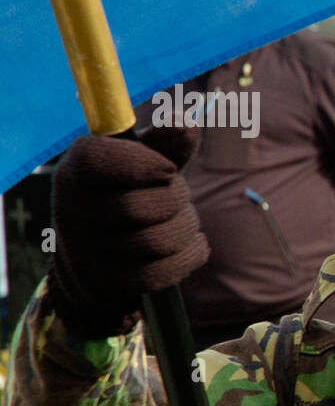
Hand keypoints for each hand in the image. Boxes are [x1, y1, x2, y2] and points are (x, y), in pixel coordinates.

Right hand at [48, 127, 209, 336]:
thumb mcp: (142, 162)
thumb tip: (186, 124)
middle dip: (179, 198)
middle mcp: (72, 208)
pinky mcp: (112, 281)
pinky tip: (191, 244)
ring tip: (183, 220)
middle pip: (146, 204)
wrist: (99, 256)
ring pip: (160, 240)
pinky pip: (166, 271)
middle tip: (179, 195)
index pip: (101, 158)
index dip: (145, 163)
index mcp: (77, 168)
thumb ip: (165, 142)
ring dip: (187, 227)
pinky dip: (192, 254)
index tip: (168, 168)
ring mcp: (89, 250)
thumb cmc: (128, 193)